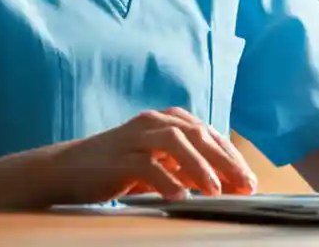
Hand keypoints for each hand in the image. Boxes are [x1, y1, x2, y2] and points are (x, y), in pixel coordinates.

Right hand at [43, 107, 257, 204]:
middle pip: (198, 135)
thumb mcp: (158, 164)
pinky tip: (180, 198)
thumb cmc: (119, 167)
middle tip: (245, 186)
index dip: (232, 156)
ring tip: (216, 191)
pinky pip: (146, 166)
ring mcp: (136, 137)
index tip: (250, 180)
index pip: (209, 134)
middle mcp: (154, 122)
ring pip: (176, 143)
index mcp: (168, 120)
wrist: (68, 169)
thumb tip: (226, 184)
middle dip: (225, 161)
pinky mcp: (119, 157)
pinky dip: (166, 181)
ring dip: (199, 166)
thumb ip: (187, 168)